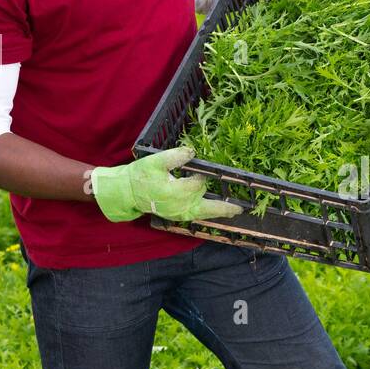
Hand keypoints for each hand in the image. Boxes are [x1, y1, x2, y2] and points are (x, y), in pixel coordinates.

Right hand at [90, 146, 242, 223]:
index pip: (198, 184)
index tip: (203, 170)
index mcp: (175, 191)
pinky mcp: (177, 216)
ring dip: (220, 212)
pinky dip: (209, 215)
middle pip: (208, 205)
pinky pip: (197, 216)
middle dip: (224, 205)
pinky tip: (217, 213)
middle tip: (241, 207)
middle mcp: (180, 205)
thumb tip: (192, 152)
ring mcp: (179, 213)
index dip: (202, 176)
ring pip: (205, 214)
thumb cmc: (140, 175)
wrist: (128, 192)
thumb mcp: (155, 161)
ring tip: (234, 212)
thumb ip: (175, 156)